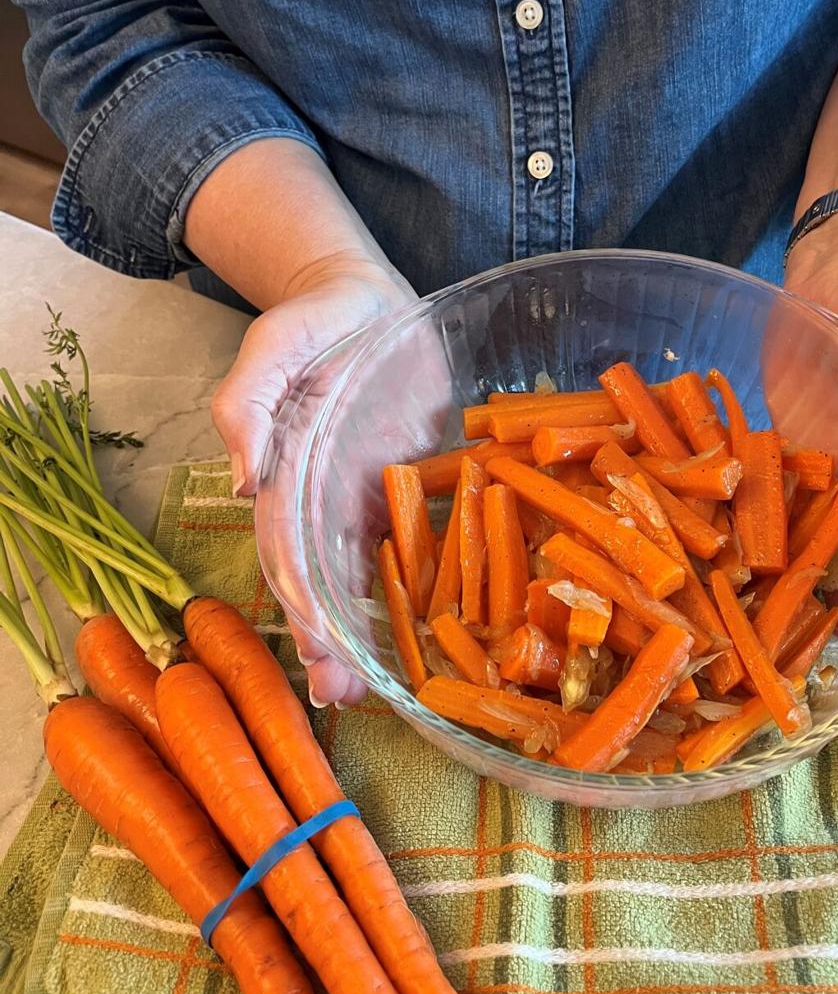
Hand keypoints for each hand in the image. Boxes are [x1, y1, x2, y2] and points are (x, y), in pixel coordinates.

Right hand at [212, 254, 417, 704]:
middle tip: (340, 694)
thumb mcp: (273, 346)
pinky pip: (415, 544)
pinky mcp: (408, 487)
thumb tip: (243, 479)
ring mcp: (366, 498)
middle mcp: (323, 499)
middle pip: (321, 580)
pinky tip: (437, 632)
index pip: (287, 548)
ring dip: (367, 632)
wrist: (366, 299)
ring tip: (375, 690)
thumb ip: (247, 404)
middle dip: (327, 640)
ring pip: (365, 577)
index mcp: (286, 475)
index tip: (316, 646)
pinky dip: (420, 588)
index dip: (301, 598)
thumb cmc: (314, 320)